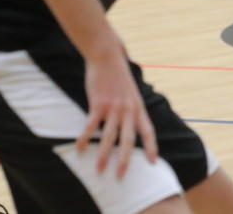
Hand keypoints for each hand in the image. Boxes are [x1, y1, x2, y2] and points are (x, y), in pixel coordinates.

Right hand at [77, 49, 156, 177]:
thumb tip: (130, 122)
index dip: (151, 147)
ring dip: (103, 155)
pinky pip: (91, 125)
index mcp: (138, 107)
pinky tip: (79, 148)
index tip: (153, 162)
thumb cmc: (118, 75)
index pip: (148, 131)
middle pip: (128, 139)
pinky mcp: (99, 103)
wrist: (108, 56)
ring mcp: (114, 107)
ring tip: (98, 169)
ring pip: (109, 136)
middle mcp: (128, 110)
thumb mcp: (131, 92)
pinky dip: (85, 138)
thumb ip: (131, 108)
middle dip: (125, 159)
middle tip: (120, 175)